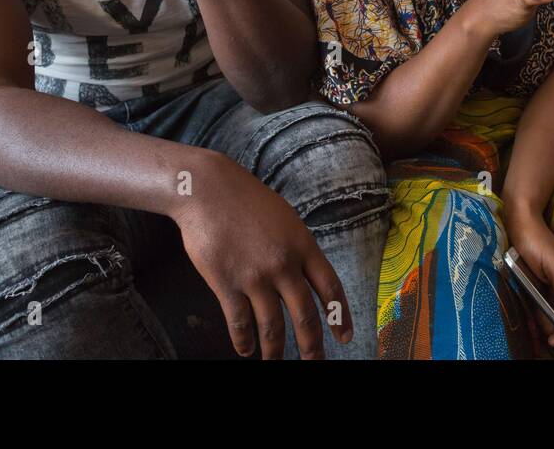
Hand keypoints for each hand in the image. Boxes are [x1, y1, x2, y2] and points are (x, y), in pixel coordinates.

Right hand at [171, 153, 351, 358]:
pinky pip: (240, 322)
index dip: (339, 316)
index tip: (345, 337)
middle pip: (305, 315)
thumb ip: (298, 248)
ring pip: (273, 327)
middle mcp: (284, 264)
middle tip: (315, 362)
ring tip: (274, 362)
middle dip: (312, 345)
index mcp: (303, 245)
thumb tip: (306, 275)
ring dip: (274, 350)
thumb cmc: (247, 200)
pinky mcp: (227, 283)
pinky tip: (245, 350)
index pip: (330, 288)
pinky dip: (244, 341)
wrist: (208, 190)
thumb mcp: (286, 218)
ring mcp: (255, 276)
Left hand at [505, 210, 553, 350]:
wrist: (520, 223)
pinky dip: (533, 320)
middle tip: (540, 346)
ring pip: (547, 318)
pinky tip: (528, 328)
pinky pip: (536, 309)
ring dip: (541, 330)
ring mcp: (548, 290)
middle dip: (552, 335)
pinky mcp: (534, 288)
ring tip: (533, 343)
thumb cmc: (539, 242)